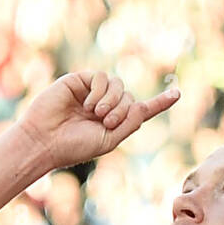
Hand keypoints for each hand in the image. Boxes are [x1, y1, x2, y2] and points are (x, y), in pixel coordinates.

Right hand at [20, 70, 179, 170]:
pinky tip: (88, 104)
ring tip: (97, 114)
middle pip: (130, 98)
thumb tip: (142, 105)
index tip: (177, 93)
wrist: (45, 140)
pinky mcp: (80, 80)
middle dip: (123, 110)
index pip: (141, 110)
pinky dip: (100, 92)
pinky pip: (102, 78)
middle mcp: (105, 105)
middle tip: (106, 122)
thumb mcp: (108, 140)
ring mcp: (93, 92)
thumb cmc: (74, 146)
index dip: (159, 102)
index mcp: (114, 122)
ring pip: (119, 86)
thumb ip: (129, 124)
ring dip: (113, 101)